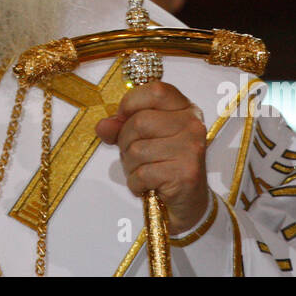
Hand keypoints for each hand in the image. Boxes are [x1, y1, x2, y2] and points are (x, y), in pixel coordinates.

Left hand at [95, 81, 209, 234]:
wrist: (188, 204)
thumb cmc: (164, 165)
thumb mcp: (143, 139)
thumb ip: (121, 127)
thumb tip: (103, 125)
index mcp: (185, 109)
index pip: (156, 91)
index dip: (131, 102)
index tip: (123, 116)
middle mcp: (192, 125)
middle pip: (139, 122)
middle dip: (125, 142)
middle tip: (135, 156)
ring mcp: (191, 149)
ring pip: (137, 150)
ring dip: (131, 166)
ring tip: (144, 172)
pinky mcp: (186, 173)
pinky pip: (142, 173)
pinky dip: (136, 183)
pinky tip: (148, 186)